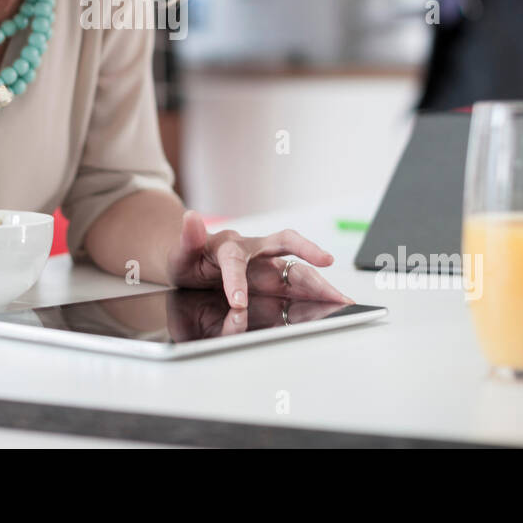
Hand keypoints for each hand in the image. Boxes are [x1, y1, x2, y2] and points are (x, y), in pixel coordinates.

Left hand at [166, 210, 352, 308]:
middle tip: (325, 286)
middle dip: (308, 266)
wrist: (193, 262)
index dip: (236, 280)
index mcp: (228, 245)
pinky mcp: (272, 279)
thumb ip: (188, 238)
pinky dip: (313, 295)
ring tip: (341, 299)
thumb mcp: (180, 251)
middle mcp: (253, 251)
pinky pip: (295, 285)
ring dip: (319, 282)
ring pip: (297, 269)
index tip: (238, 302)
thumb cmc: (188, 257)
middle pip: (285, 251)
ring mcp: (266, 265)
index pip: (235, 260)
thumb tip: (190, 217)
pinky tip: (329, 305)